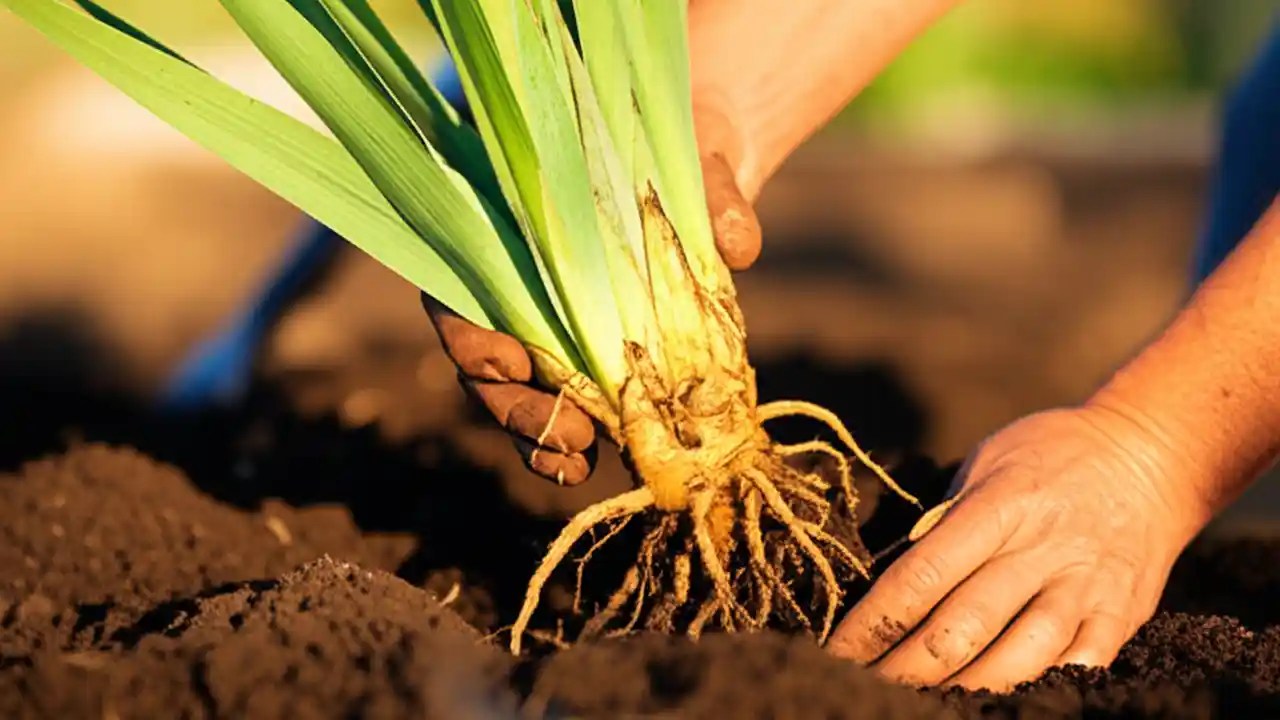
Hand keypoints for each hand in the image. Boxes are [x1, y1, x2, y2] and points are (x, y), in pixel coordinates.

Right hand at [424, 154, 761, 484]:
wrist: (694, 164)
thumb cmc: (674, 150)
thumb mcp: (695, 156)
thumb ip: (713, 192)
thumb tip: (737, 246)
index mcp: (504, 223)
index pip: (456, 287)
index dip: (467, 331)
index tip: (506, 361)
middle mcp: (508, 280)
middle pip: (480, 358)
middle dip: (515, 407)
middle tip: (568, 440)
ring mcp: (541, 322)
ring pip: (513, 393)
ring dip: (539, 437)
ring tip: (579, 466)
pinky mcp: (582, 354)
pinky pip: (562, 404)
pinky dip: (570, 440)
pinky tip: (602, 462)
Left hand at [826, 402, 1212, 690]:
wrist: (1149, 454)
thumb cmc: (1049, 455)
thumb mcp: (987, 462)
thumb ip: (945, 519)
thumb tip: (895, 576)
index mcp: (1000, 505)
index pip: (922, 575)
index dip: (875, 621)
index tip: (839, 650)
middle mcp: (1043, 549)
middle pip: (962, 626)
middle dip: (906, 667)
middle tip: (865, 688)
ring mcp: (1085, 586)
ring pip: (1018, 658)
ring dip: (963, 689)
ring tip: (920, 705)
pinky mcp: (1121, 614)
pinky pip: (1077, 667)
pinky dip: (1035, 687)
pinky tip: (994, 701)